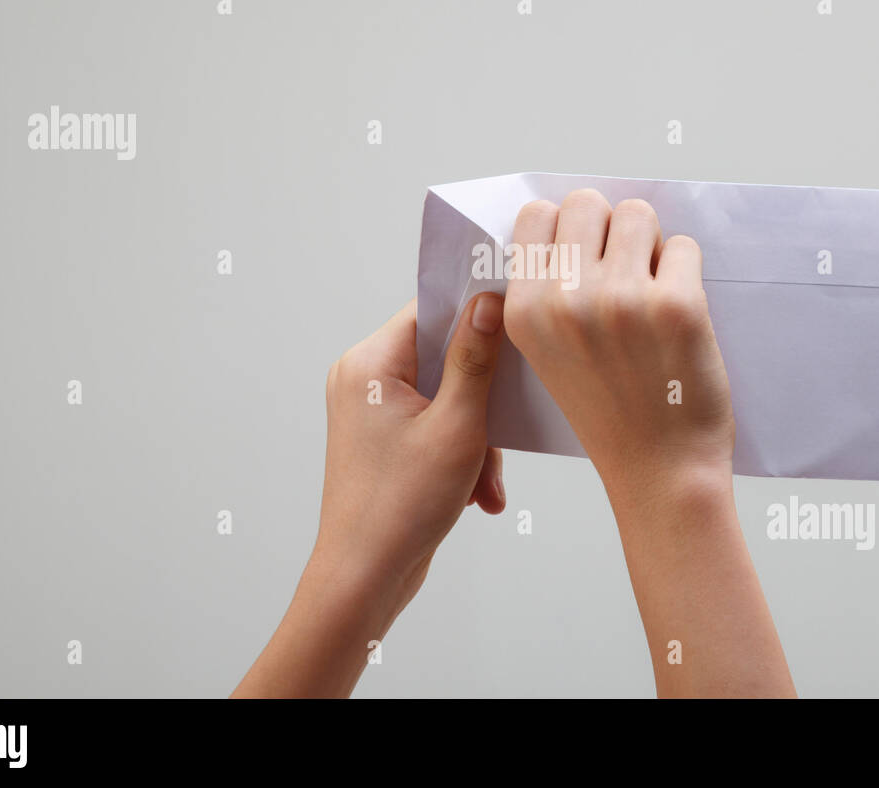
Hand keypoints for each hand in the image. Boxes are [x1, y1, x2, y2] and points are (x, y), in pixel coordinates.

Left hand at [317, 295, 506, 607]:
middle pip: (443, 356)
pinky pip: (436, 424)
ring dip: (477, 435)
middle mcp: (363, 379)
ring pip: (447, 396)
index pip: (431, 310)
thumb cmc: (400, 507)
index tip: (515, 332)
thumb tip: (489, 300)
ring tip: (484, 480)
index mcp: (369, 364)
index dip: (477, 318)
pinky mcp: (385, 439)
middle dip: (482, 399)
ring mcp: (372, 411)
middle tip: (501, 432)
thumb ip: (475, 358)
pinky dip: (462, 453)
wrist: (363, 578)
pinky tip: (476, 493)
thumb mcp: (456, 425)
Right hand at [503, 190, 735, 509]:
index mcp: (524, 310)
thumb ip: (547, 292)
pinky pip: (684, 246)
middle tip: (622, 272)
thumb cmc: (608, 411)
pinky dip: (685, 271)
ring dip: (650, 243)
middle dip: (609, 228)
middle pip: (586, 202)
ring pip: (638, 214)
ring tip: (650, 288)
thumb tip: (573, 220)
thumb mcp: (545, 354)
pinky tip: (676, 314)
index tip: (585, 256)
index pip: (536, 215)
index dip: (567, 229)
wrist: (659, 471)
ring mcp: (621, 300)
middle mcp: (565, 299)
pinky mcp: (676, 305)